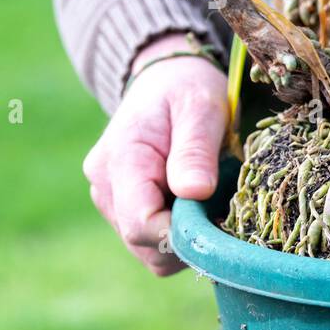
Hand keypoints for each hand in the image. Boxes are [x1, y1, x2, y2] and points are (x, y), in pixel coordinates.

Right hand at [83, 33, 228, 274]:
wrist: (164, 80)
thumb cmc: (186, 89)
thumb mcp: (200, 108)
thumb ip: (194, 150)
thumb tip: (194, 193)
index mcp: (121, 161)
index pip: (142, 223)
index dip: (184, 231)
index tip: (220, 215)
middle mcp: (105, 187)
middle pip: (145, 243)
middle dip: (188, 237)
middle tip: (223, 206)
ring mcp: (111, 201)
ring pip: (149, 249)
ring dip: (185, 237)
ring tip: (211, 200)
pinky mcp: (123, 209)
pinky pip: (152, 242)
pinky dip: (180, 233)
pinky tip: (199, 205)